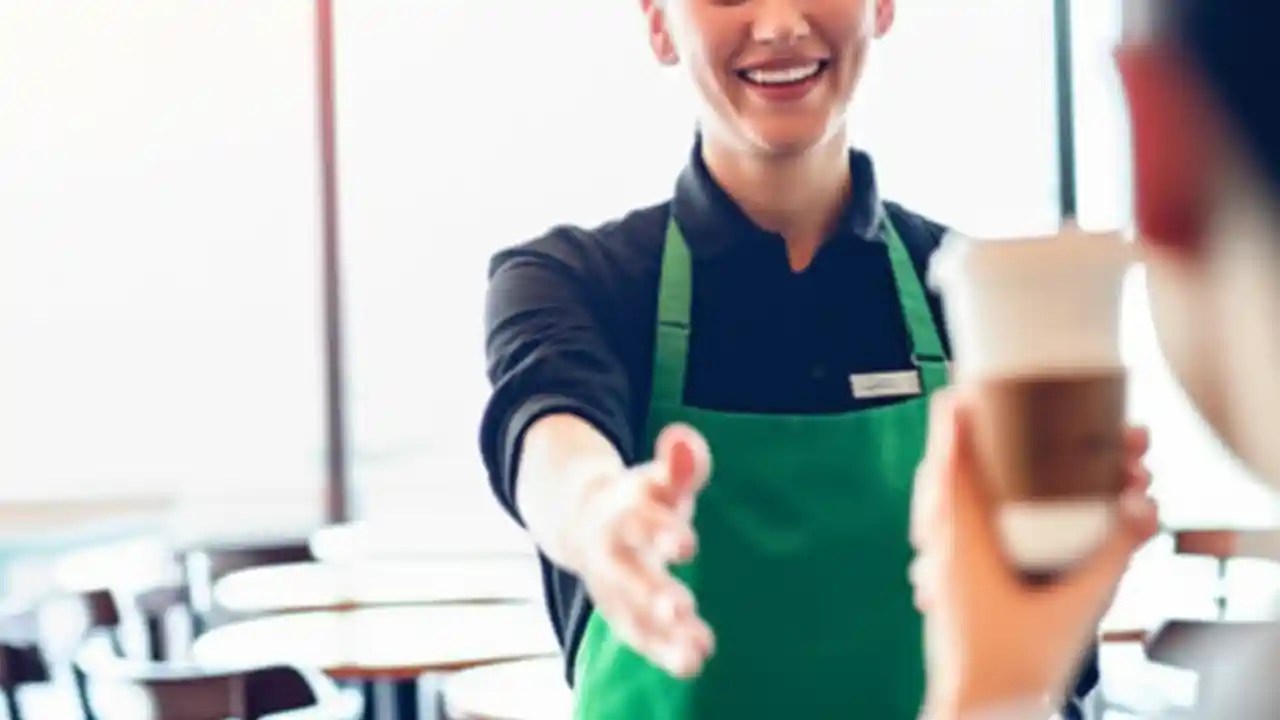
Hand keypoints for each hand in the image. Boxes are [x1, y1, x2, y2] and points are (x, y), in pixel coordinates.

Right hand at [566, 423, 714, 677]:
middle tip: (681, 606)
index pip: (640, 521)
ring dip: (662, 634)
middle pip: (628, 575)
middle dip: (653, 591)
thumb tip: (682, 437)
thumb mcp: (658, 478)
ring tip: (697, 652)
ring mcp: (612, 589)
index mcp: (622, 512)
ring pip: (632, 615)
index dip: (661, 531)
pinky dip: (663, 651)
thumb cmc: (640, 499)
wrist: (583, 521)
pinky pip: (640, 637)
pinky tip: (694, 663)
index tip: (688, 545)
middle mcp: (612, 554)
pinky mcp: (621, 614)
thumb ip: (679, 462)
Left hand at [910, 389, 1159, 716]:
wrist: (979, 709)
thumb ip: (1113, 552)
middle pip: (968, 469)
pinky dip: (1001, 503)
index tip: (967, 384)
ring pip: (970, 497)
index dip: (956, 416)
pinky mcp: (957, 575)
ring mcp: (946, 558)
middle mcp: (946, 541)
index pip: (950, 457)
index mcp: (960, 537)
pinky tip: (1032, 502)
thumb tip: (1143, 506)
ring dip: (1013, 475)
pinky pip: (970, 523)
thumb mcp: (1076, 604)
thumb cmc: (1010, 665)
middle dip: (1016, 442)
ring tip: (1068, 469)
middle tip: (1058, 429)